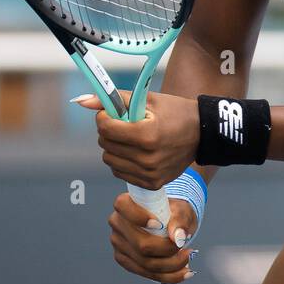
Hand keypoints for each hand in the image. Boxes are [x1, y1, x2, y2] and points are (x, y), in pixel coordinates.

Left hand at [73, 90, 199, 190]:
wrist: (202, 134)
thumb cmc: (174, 112)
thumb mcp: (147, 100)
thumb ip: (115, 100)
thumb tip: (81, 101)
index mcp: (147, 134)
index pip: (106, 128)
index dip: (104, 117)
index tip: (113, 112)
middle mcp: (147, 157)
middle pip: (105, 144)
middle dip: (109, 131)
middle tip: (124, 124)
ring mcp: (150, 173)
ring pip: (109, 160)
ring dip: (114, 147)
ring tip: (131, 139)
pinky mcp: (151, 183)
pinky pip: (120, 173)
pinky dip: (123, 161)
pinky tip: (136, 152)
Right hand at [108, 192, 197, 283]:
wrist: (172, 222)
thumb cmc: (174, 212)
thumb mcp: (181, 210)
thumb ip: (180, 220)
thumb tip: (177, 238)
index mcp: (125, 204)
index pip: (123, 205)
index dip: (140, 217)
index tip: (160, 224)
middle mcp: (117, 223)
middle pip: (141, 244)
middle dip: (168, 251)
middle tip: (188, 250)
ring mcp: (119, 244)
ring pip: (145, 263)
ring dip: (171, 266)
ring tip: (188, 261)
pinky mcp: (124, 260)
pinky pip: (146, 273)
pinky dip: (167, 276)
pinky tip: (183, 273)